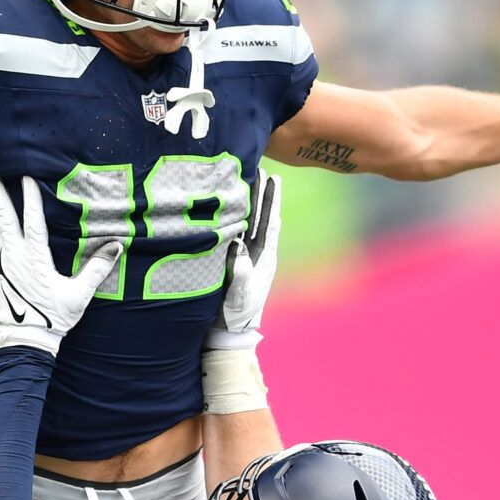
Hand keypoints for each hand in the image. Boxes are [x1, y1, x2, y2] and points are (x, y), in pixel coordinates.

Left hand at [0, 177, 122, 354]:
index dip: (30, 198)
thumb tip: (117, 246)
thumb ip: (97, 268)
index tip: (25, 178)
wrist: (24, 340)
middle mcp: (14, 255)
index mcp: (36, 256)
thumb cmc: (53, 317)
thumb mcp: (79, 294)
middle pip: (4, 218)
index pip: (33, 220)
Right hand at [208, 171, 280, 350]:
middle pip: (259, 216)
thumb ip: (240, 273)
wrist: (226, 332)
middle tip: (259, 167)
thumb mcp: (238, 297)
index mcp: (264, 259)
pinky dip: (231, 216)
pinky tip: (226, 203)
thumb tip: (237, 246)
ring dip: (245, 200)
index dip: (271, 200)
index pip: (269, 223)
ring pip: (245, 221)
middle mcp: (255, 253)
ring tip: (244, 177)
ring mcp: (242, 255)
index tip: (273, 178)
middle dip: (259, 193)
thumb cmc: (234, 316)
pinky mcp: (229, 259)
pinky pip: (231, 231)